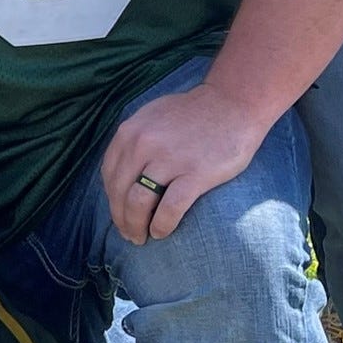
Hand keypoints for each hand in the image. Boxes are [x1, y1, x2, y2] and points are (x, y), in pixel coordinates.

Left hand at [98, 82, 266, 244]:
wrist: (233, 104)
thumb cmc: (193, 113)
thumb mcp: (151, 117)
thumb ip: (133, 140)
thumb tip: (120, 171)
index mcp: (130, 132)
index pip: (109, 175)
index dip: (111, 200)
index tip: (118, 214)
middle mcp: (143, 145)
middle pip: (120, 192)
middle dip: (121, 219)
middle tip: (128, 234)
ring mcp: (169, 159)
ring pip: (139, 203)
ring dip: (136, 226)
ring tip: (141, 238)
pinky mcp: (195, 173)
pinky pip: (169, 208)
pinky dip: (161, 225)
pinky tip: (161, 232)